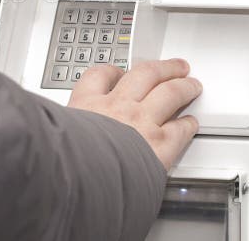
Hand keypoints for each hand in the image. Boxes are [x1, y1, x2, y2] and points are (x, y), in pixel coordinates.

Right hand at [67, 59, 200, 169]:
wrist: (76, 181)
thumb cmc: (64, 165)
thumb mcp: (56, 137)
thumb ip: (69, 130)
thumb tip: (60, 138)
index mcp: (86, 105)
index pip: (100, 75)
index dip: (114, 71)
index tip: (120, 72)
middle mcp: (116, 107)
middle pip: (144, 74)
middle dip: (162, 68)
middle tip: (173, 66)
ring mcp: (140, 122)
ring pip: (168, 93)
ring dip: (183, 86)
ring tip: (191, 84)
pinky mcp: (159, 144)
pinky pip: (179, 129)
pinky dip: (188, 124)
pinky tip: (191, 123)